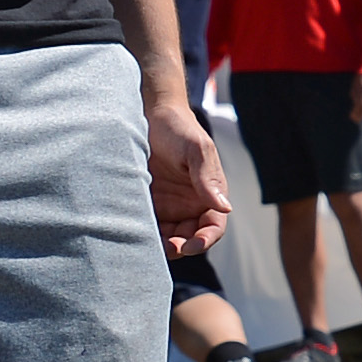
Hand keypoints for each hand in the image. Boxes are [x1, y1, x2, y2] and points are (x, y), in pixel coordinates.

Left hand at [148, 96, 231, 255]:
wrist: (148, 114)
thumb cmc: (179, 128)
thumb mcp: (196, 150)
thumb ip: (207, 179)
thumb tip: (225, 207)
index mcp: (209, 194)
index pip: (213, 226)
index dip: (206, 240)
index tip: (191, 245)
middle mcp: (190, 204)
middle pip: (190, 237)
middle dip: (181, 247)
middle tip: (168, 247)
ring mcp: (169, 205)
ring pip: (169, 237)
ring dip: (162, 245)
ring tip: (150, 243)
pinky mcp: (148, 202)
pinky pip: (148, 225)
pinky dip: (144, 233)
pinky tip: (136, 232)